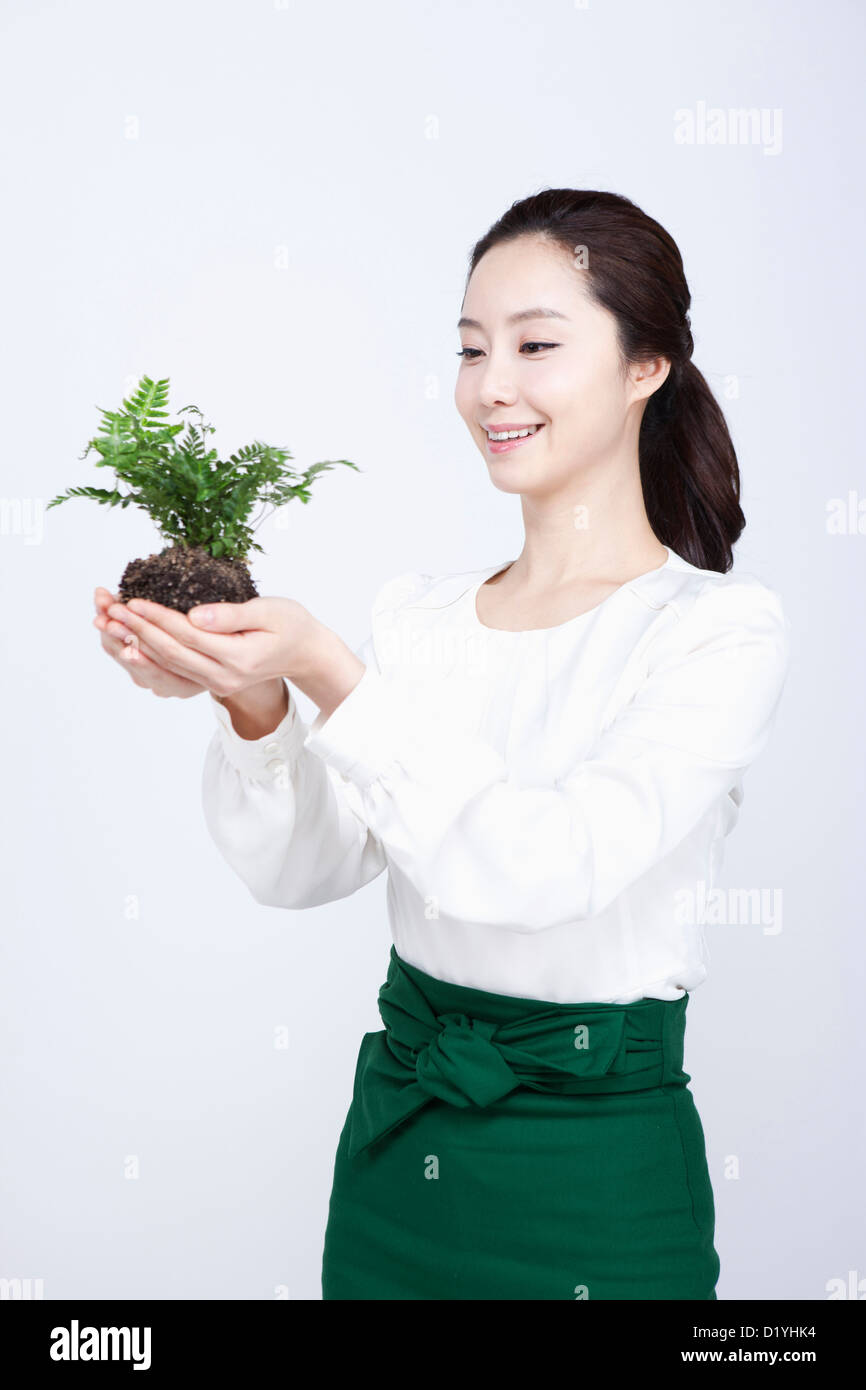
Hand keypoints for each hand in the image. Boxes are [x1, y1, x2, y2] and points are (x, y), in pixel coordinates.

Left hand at [101, 592, 326, 699]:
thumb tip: (195, 616)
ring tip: (113, 625)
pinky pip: (176, 669)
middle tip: (111, 610)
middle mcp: (225, 677)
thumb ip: (232, 615)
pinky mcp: (213, 682)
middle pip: (172, 652)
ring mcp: (218, 684)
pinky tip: (133, 641)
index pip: (188, 635)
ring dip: (139, 644)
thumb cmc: (291, 624)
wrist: (306, 654)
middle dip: (139, 630)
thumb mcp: (269, 611)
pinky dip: (152, 655)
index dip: (158, 618)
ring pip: (170, 663)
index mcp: (239, 657)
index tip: (133, 601)